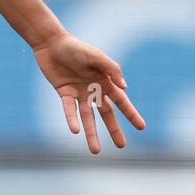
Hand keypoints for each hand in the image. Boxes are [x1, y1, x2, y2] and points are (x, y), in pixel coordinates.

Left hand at [33, 32, 145, 152]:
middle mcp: (94, 90)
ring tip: (96, 151)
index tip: (141, 127)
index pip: (121, 101)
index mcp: (105, 81)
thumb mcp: (97, 56)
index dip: (131, 114)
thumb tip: (124, 88)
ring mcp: (79, 93)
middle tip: (122, 146)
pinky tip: (75, 131)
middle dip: (114, 130)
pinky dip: (71, 119)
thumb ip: (111, 70)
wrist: (52, 44)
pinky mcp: (64, 93)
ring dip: (91, 133)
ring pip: (87, 117)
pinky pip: (69, 109)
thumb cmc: (76, 47)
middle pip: (106, 114)